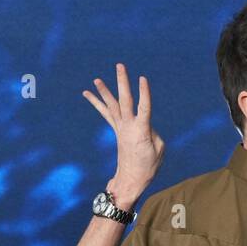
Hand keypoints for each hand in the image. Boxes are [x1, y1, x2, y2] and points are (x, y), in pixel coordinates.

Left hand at [82, 62, 164, 202]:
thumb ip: (153, 132)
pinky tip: (87, 93)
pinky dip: (96, 102)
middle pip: (125, 101)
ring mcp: (120, 128)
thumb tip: (145, 124)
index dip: (144, 93)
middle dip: (123, 82)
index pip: (144, 108)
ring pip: (112, 105)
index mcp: (142, 131)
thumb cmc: (148, 166)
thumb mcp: (159, 150)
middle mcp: (128, 127)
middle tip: (120, 66)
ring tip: (96, 79)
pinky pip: (105, 113)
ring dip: (104, 91)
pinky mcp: (116, 130)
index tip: (143, 78)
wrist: (131, 180)